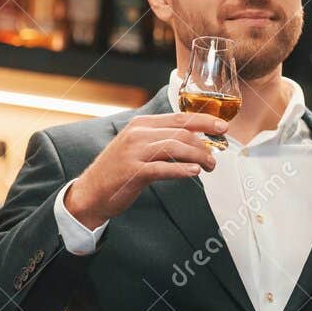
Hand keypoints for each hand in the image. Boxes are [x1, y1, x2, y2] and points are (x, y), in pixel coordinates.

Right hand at [64, 112, 225, 228]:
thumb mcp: (137, 147)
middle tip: (216, 158)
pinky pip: (163, 168)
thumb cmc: (118, 172)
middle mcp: (137, 134)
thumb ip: (160, 140)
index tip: (222, 127)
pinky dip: (182, 170)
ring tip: (209, 167)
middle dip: (204, 144)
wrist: (90, 193)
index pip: (179, 117)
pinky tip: (195, 173)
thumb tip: (193, 141)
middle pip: (181, 132)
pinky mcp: (133, 172)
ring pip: (175, 147)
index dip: (203, 121)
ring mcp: (134, 152)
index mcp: (140, 125)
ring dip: (198, 157)